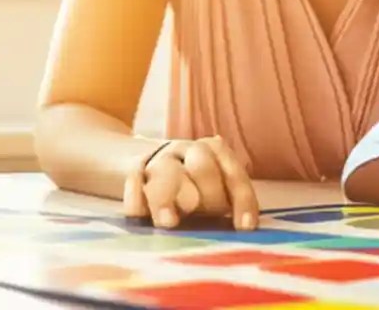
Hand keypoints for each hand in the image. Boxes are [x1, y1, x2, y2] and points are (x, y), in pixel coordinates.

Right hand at [123, 136, 258, 230]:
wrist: (152, 164)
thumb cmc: (195, 187)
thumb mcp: (217, 190)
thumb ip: (228, 202)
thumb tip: (242, 227)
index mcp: (217, 153)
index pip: (235, 176)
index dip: (242, 201)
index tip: (245, 227)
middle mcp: (190, 151)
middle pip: (203, 167)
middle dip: (207, 194)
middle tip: (202, 216)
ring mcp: (160, 160)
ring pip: (166, 172)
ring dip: (167, 198)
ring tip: (169, 222)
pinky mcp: (134, 171)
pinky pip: (133, 180)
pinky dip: (136, 197)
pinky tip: (139, 215)